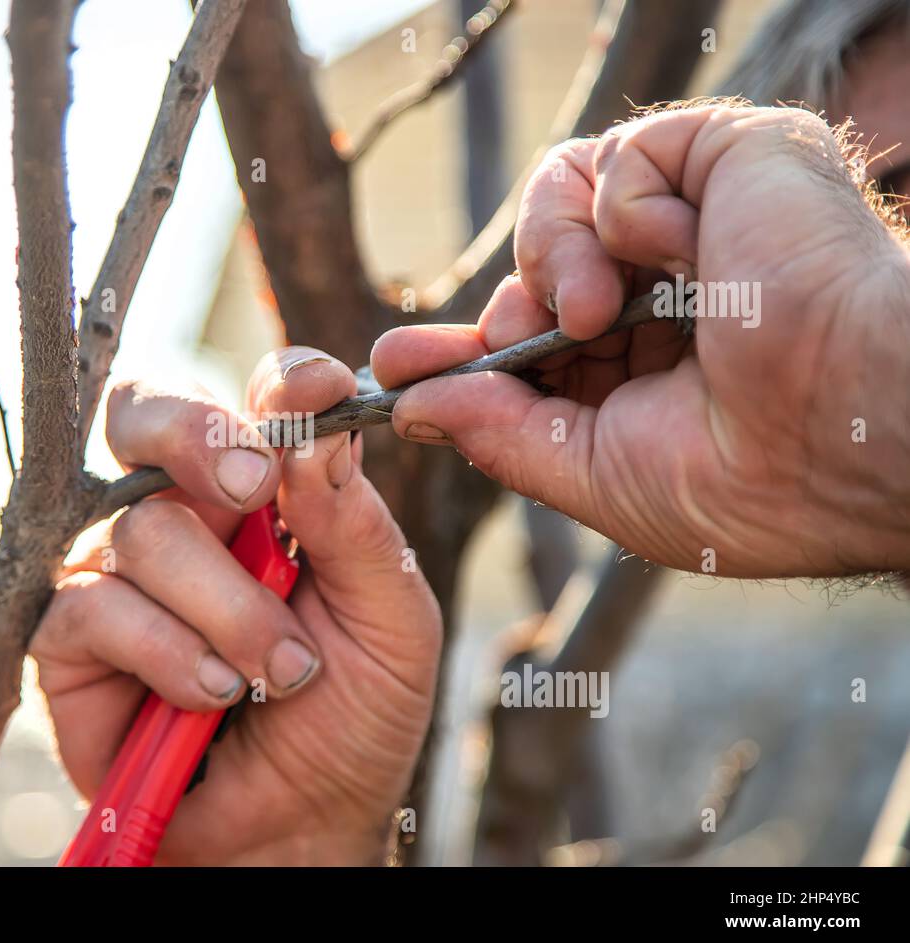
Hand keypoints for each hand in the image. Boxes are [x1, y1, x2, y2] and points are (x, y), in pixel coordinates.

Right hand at [30, 348, 441, 864]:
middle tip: (254, 487)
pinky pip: (95, 607)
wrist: (303, 824)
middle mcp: (186, 513)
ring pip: (146, 531)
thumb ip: (356, 525)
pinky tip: (212, 697)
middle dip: (198, 435)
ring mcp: (120, 569)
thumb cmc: (353, 715)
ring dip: (227, 608)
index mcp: (265, 491)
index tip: (317, 397)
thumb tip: (314, 433)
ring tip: (279, 676)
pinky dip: (170, 654)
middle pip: (147, 414)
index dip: (282, 384)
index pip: (256, 399)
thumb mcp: (390, 620)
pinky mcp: (70, 638)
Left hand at [374, 104, 909, 576]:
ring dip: (549, 259)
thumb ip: (498, 434)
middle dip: (499, 313)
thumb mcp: (593, 475)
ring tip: (590, 313)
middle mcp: (673, 293)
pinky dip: (619, 212)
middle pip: (535, 271)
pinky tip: (679, 257)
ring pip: (557, 201)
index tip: (393, 366)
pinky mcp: (724, 159)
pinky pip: (609, 162)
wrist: (852, 431)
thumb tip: (412, 408)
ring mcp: (698, 225)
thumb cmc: (744, 481)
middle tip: (504, 340)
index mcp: (654, 369)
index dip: (464, 353)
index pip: (533, 345)